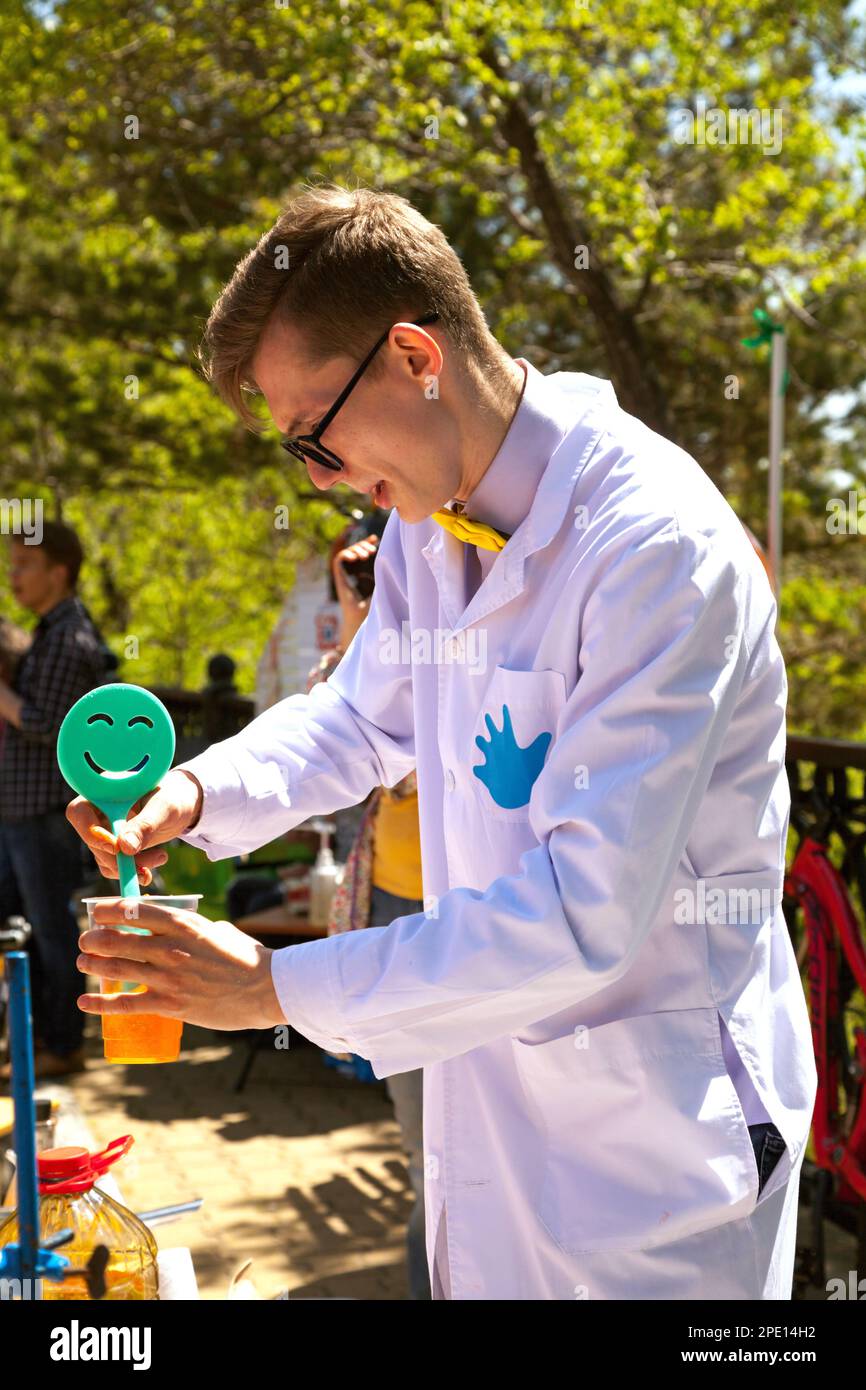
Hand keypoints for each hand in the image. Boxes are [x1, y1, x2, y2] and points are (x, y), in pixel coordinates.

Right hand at [66, 767, 203, 885]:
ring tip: (160, 858)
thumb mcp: (164, 808)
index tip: (115, 847)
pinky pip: (113, 865)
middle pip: (92, 841)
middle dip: (118, 858)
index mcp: (105, 790)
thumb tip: (124, 848)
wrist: (185, 805)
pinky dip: (130, 872)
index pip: (79, 811)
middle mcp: (99, 810)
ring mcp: (106, 829)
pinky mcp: (115, 845)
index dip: (90, 832)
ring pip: (103, 857)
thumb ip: (145, 825)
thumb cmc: (175, 797)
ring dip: (127, 867)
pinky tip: (148, 871)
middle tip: (144, 865)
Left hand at [77, 899, 285, 1029]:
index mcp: (184, 923)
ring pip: (116, 968)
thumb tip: (179, 929)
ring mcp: (168, 976)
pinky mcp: (170, 1004)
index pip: (134, 910)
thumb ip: (194, 928)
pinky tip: (85, 1001)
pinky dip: (101, 1002)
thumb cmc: (246, 957)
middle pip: (117, 939)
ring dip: (93, 965)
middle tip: (86, 941)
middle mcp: (171, 947)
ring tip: (83, 963)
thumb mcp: (218, 929)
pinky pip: (126, 1003)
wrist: (267, 988)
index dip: (108, 910)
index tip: (96, 912)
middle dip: (93, 939)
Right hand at [333, 534, 378, 646]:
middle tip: (372, 550)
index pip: (363, 551)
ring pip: (347, 552)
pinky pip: (338, 559)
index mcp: (363, 571)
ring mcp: (346, 573)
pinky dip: (346, 554)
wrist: (360, 618)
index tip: (376, 539)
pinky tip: (355, 558)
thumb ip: (387, 574)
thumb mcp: (383, 585)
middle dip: (363, 545)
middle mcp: (353, 571)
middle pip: (355, 549)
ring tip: (365, 555)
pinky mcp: (339, 576)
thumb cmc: (374, 606)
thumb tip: (401, 563)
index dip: (367, 543)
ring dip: (356, 548)